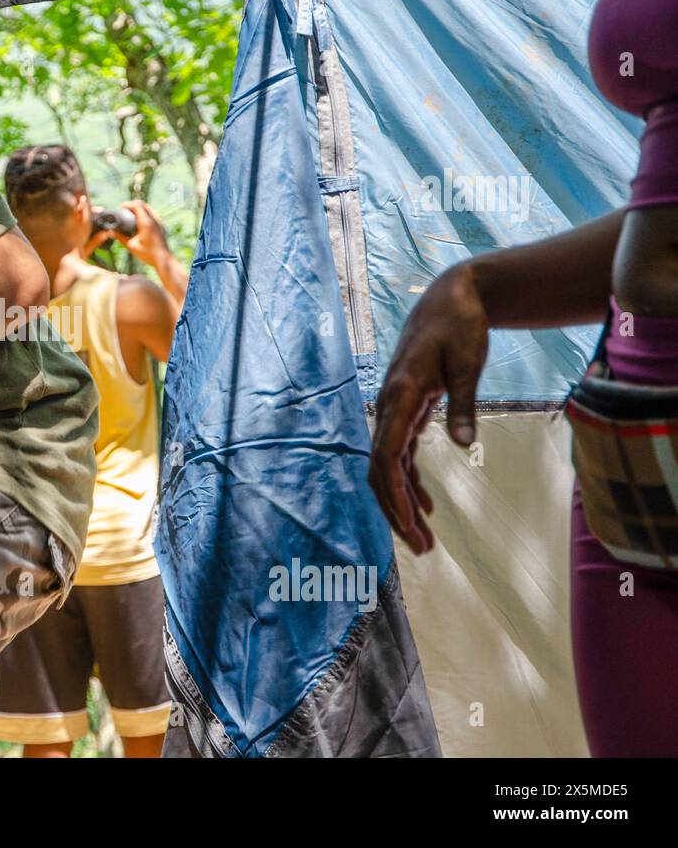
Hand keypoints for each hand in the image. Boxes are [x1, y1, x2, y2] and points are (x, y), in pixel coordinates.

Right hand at [115, 200, 172, 266]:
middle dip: (131, 205)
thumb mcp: (131, 246)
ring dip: (138, 209)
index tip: (120, 209)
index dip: (126, 204)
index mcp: (146, 222)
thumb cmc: (148, 254)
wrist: (164, 260)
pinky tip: (138, 222)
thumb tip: (111, 232)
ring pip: (147, 208)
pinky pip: (151, 214)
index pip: (136, 205)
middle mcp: (154, 219)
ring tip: (130, 216)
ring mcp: (159, 221)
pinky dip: (143, 214)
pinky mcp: (161, 225)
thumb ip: (121, 237)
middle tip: (124, 211)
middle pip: (142, 204)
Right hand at [368, 266, 488, 554]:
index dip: (395, 495)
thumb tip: (464, 445)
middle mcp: (389, 407)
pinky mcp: (407, 412)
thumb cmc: (459, 327)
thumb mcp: (468, 363)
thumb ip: (462, 404)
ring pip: (388, 468)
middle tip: (422, 548)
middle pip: (380, 471)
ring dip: (402, 503)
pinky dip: (410, 484)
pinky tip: (427, 508)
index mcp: (399, 396)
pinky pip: (400, 457)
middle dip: (396, 511)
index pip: (386, 457)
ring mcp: (395, 412)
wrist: (450, 299)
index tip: (412, 526)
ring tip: (425, 540)